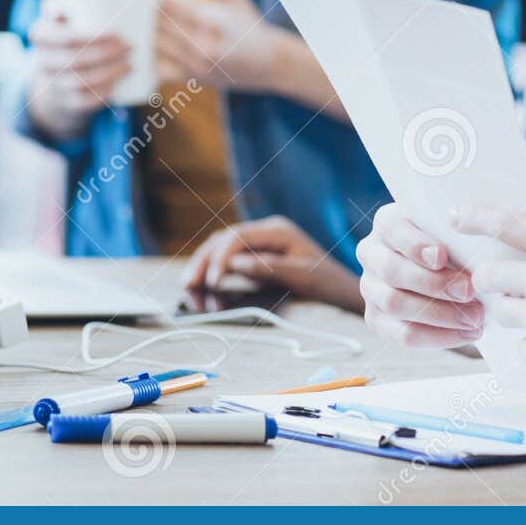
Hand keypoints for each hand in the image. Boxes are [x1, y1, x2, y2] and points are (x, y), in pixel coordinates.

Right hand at [25, 0, 130, 137]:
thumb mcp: (66, 13)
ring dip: (109, 72)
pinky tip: (118, 85)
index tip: (115, 30)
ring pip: (80, 80)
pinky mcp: (63, 102)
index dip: (87, 34)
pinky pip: (82, 101)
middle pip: (74, 57)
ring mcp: (51, 83)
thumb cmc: (69, 33)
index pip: (59, 33)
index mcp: (40, 32)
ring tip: (130, 62)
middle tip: (130, 45)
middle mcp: (41, 58)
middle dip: (105, 52)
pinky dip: (102, 93)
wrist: (54, 75)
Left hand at [155, 0, 288, 93]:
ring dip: (154, 31)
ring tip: (161, 22)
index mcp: (215, 20)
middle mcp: (205, 45)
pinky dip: (157, 55)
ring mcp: (197, 65)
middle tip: (157, 3)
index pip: (170, 2)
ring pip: (156, 44)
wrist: (268, 62)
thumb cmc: (248, 23)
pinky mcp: (193, 79)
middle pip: (160, 22)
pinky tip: (165, 45)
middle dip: (155, 10)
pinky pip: (159, 66)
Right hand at [182, 215, 365, 309]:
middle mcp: (264, 231)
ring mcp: (258, 242)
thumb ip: (268, 267)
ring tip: (191, 292)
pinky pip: (227, 263)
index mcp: (277, 229)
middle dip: (203, 262)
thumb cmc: (323, 280)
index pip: (238, 236)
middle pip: (223, 240)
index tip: (213, 282)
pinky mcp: (254, 256)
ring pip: (220, 250)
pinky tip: (208, 294)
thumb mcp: (300, 275)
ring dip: (203, 270)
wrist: (337, 286)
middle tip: (188, 285)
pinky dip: (214, 277)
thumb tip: (235, 265)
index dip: (220, 257)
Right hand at [356, 203, 484, 347]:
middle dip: (434, 284)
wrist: (450, 270)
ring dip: (439, 314)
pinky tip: (464, 333)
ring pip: (395, 304)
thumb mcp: (455, 229)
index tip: (442, 256)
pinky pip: (401, 333)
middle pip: (392, 270)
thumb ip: (458, 232)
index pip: (394, 230)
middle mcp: (371, 253)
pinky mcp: (376, 317)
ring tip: (474, 318)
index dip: (416, 245)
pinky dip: (436, 337)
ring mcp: (370, 287)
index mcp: (387, 222)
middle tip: (469, 291)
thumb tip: (476, 246)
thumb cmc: (456, 243)